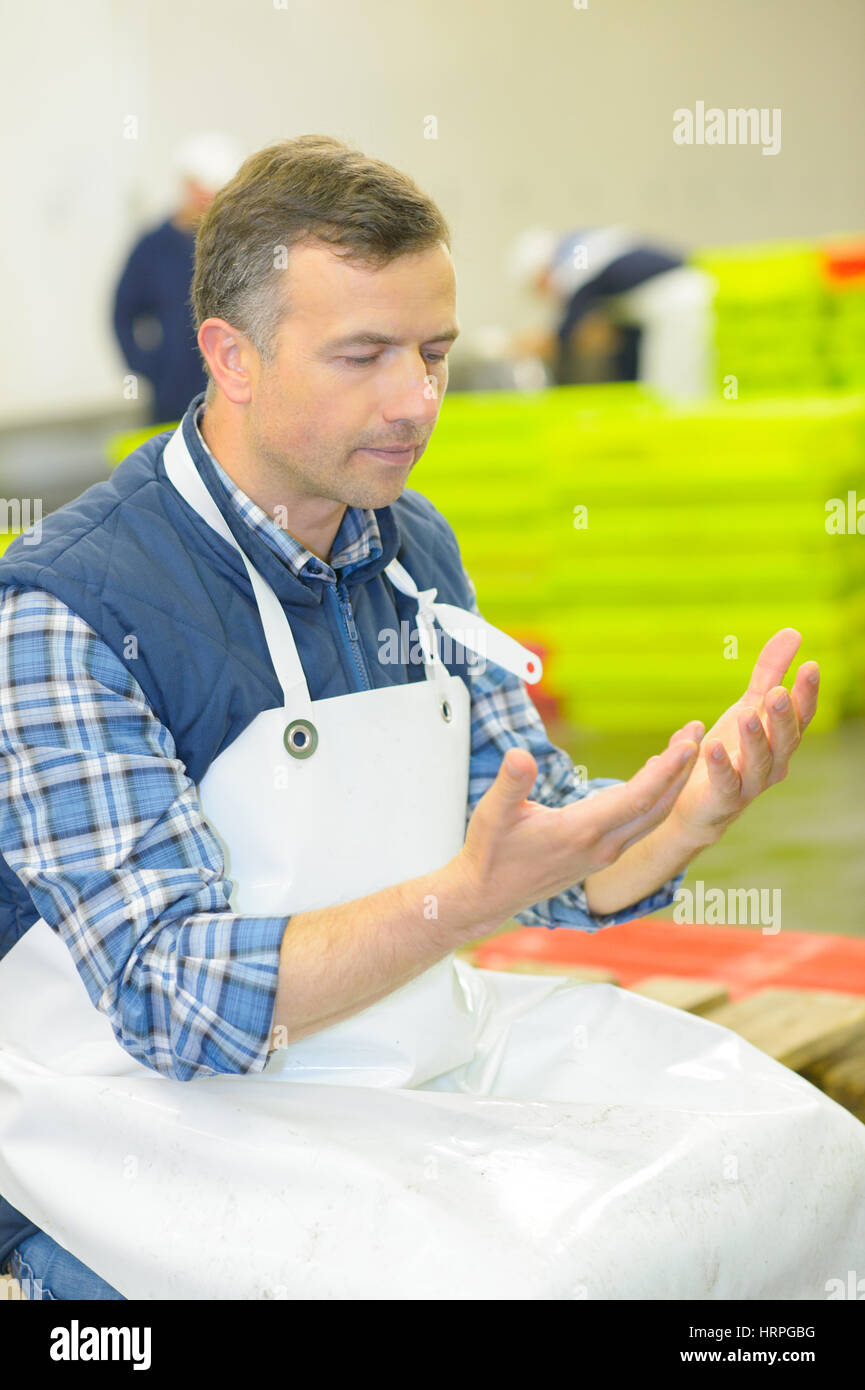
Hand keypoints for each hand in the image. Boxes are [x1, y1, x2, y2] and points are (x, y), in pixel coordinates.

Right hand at [453, 731, 699, 932]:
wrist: (487, 897)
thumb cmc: (489, 854)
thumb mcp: (491, 815)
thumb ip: (511, 784)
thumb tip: (520, 756)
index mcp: (580, 833)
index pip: (637, 799)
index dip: (666, 771)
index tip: (688, 743)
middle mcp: (601, 846)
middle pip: (658, 807)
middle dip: (683, 769)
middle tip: (698, 731)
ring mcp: (604, 853)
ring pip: (653, 816)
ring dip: (674, 782)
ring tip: (685, 745)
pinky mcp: (600, 855)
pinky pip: (640, 823)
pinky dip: (656, 796)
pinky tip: (656, 775)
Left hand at [667, 628, 818, 843]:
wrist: (698, 802)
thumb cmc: (731, 750)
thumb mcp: (749, 705)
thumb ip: (769, 673)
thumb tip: (793, 632)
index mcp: (781, 739)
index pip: (801, 715)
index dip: (807, 693)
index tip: (810, 665)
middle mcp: (774, 763)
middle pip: (785, 740)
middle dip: (784, 716)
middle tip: (779, 692)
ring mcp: (751, 784)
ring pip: (760, 763)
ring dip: (754, 739)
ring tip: (746, 714)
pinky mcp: (724, 799)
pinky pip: (725, 783)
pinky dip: (720, 765)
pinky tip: (712, 745)